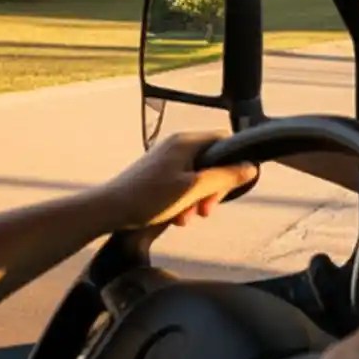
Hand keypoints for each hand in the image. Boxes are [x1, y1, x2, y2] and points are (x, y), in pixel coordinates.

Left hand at [99, 130, 257, 229]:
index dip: (234, 163)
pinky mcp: (156, 173)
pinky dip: (184, 200)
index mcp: (186, 142)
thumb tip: (251, 167)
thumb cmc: (149, 198)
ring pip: (196, 175)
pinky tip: (176, 217)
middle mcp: (176, 145)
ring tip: (188, 217)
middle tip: (207, 210)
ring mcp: (165, 159)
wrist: (107, 210)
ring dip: (198, 198)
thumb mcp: (193, 189)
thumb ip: (224, 177)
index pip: (224, 141)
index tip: (230, 187)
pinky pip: (181, 183)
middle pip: (211, 161)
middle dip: (213, 188)